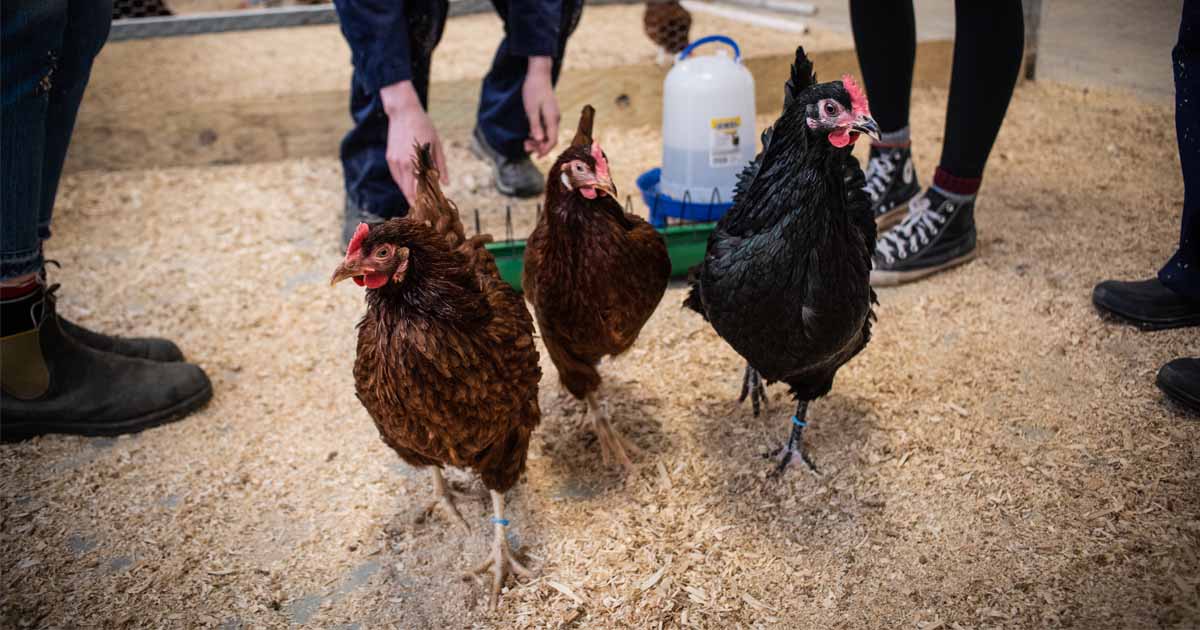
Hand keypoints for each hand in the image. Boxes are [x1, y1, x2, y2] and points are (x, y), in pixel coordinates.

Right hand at [380, 81, 447, 201]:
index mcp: (415, 161)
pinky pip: (397, 177)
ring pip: (401, 185)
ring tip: (418, 204)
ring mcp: (394, 161)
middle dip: (415, 202)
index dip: (423, 202)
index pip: (418, 189)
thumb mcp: (436, 145)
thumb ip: (440, 166)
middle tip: (424, 213)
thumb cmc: (424, 126)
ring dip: (409, 194)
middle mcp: (402, 164)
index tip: (429, 211)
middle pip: (408, 191)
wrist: (403, 112)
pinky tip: (410, 188)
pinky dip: (403, 184)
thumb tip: (446, 184)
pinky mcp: (390, 158)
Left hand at [521, 56, 559, 157]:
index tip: (536, 157)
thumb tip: (538, 140)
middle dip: (539, 146)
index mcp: (552, 119)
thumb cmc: (533, 90)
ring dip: (538, 140)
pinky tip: (529, 133)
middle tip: (525, 147)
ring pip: (548, 134)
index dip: (545, 150)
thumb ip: (535, 125)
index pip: (552, 140)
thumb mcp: (531, 109)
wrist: (539, 74)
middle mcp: (555, 119)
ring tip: (525, 142)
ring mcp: (553, 116)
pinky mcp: (550, 113)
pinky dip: (539, 133)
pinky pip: (546, 128)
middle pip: (551, 139)